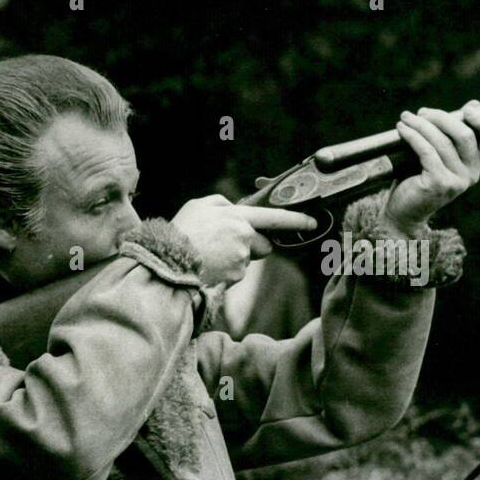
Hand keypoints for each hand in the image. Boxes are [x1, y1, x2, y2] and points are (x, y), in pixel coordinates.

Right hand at [171, 195, 317, 287]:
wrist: (166, 262)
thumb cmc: (179, 233)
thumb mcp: (198, 206)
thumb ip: (222, 203)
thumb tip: (234, 207)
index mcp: (237, 216)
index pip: (274, 217)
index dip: (296, 220)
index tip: (313, 222)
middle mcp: (244, 237)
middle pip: (262, 245)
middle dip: (250, 247)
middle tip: (223, 247)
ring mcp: (241, 259)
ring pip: (246, 261)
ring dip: (233, 261)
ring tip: (208, 257)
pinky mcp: (235, 277)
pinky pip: (235, 275)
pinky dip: (224, 273)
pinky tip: (208, 268)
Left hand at [384, 101, 479, 233]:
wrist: (402, 211)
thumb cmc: (420, 177)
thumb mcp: (441, 153)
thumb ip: (456, 132)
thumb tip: (474, 104)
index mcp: (478, 166)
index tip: (467, 109)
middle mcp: (472, 175)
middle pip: (465, 136)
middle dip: (442, 118)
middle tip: (421, 112)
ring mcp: (457, 181)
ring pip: (442, 142)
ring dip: (421, 125)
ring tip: (406, 118)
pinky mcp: (438, 184)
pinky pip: (426, 151)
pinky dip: (413, 136)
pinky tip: (402, 130)